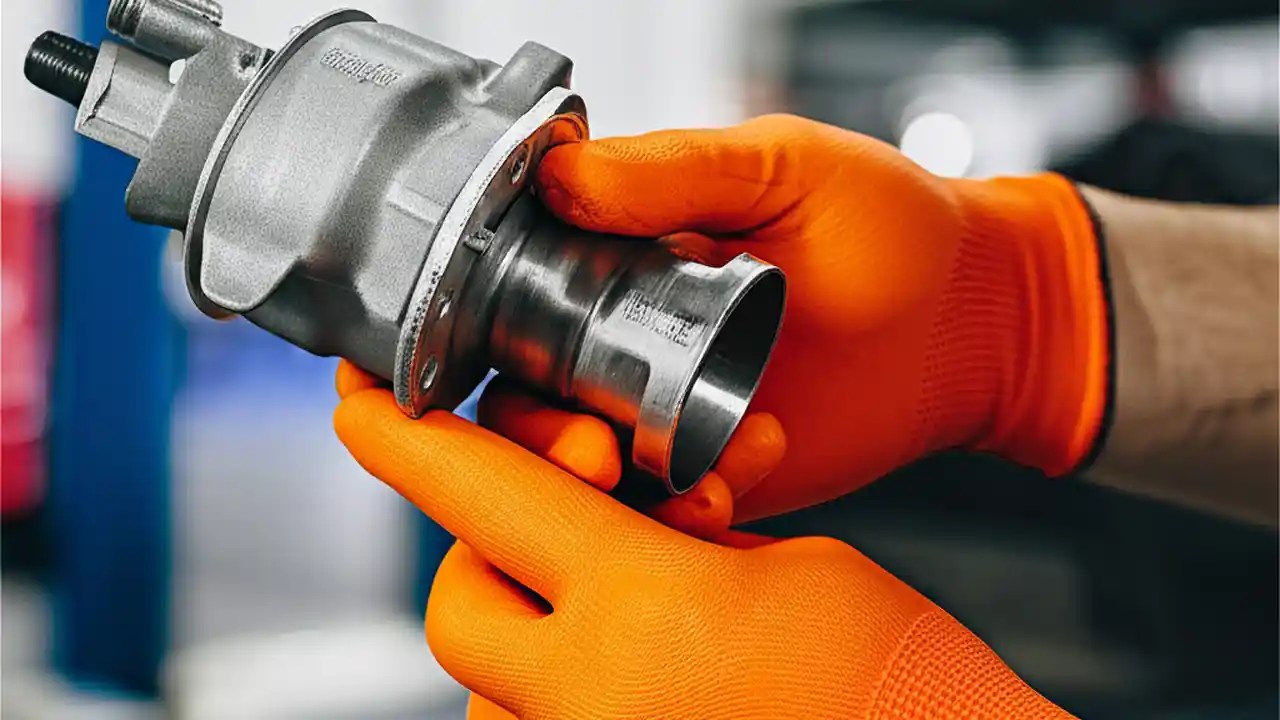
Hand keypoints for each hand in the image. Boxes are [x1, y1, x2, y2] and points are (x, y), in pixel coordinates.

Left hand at [333, 376, 1072, 719]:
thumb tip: (611, 525)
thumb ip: (668, 538)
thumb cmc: (909, 678)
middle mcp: (592, 700)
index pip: (481, 490)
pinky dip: (560, 680)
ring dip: (527, 616)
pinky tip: (635, 656)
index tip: (358, 395)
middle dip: (489, 541)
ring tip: (618, 590)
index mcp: (646, 609)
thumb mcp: (791, 563)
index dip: (401, 432)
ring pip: (484, 676)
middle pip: (457, 594)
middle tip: (568, 509)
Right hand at [536, 114, 1109, 519]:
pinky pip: (662, 512)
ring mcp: (672, 412)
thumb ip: (672, 171)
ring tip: (689, 478)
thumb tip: (561, 175)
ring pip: (584, 470)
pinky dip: (679, 516)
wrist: (975, 320)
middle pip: (530, 402)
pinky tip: (729, 491)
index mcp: (625, 258)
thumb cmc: (889, 225)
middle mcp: (632, 339)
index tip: (521, 362)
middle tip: (592, 451)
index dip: (501, 334)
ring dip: (608, 489)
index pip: (519, 299)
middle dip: (543, 441)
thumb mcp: (781, 167)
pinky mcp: (719, 472)